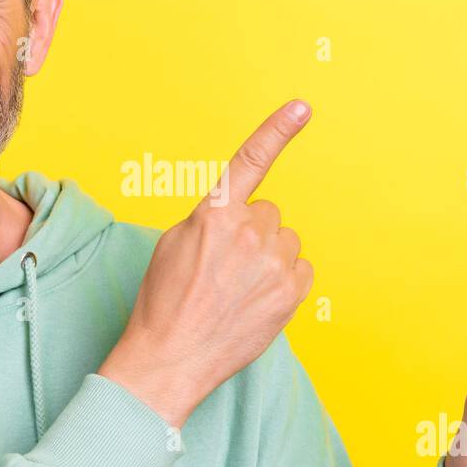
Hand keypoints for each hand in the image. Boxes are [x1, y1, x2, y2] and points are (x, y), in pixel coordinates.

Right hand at [99, 100, 314, 426]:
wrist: (170, 359)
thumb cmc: (164, 302)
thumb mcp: (173, 244)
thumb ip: (210, 218)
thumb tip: (238, 215)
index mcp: (214, 215)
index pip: (250, 161)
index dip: (277, 130)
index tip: (301, 107)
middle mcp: (248, 233)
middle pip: (267, 213)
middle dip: (252, 232)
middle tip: (224, 266)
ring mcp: (273, 264)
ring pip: (285, 242)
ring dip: (269, 257)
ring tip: (237, 288)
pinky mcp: (290, 293)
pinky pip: (300, 270)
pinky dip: (283, 281)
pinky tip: (256, 301)